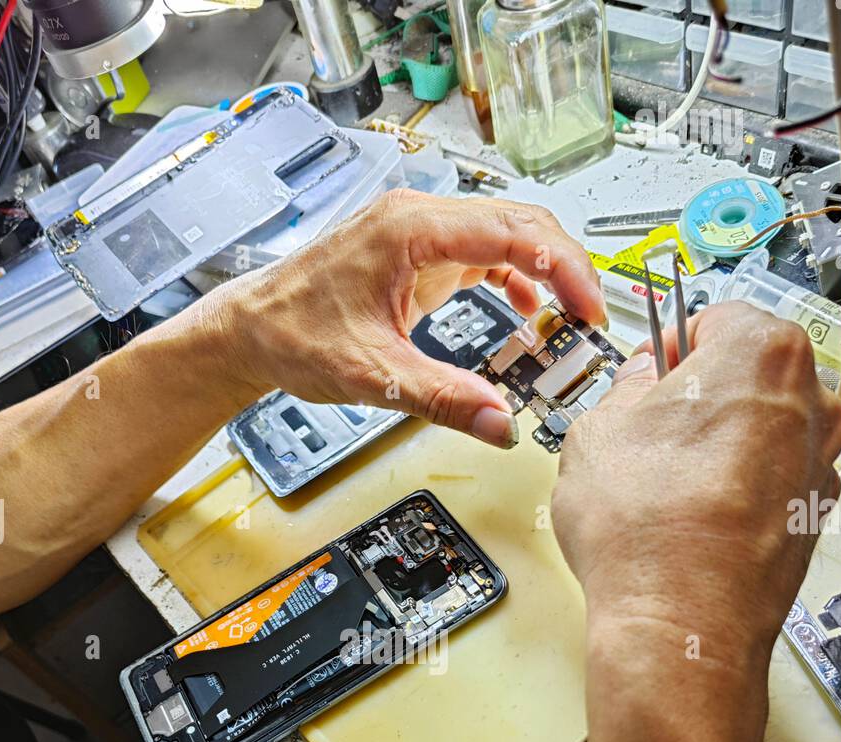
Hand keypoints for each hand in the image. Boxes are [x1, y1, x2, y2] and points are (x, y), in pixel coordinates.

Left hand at [209, 189, 604, 448]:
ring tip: (570, 317)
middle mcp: (416, 220)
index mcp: (409, 230)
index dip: (562, 269)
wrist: (248, 331)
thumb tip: (499, 423)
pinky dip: (513, 278)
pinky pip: (482, 254)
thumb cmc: (290, 334)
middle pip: (519, 222)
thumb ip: (444, 399)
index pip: (512, 232)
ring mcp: (417, 234)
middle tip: (592, 316)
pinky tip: (527, 311)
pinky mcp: (415, 255)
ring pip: (505, 234)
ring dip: (543, 272)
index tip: (589, 308)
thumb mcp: (373, 376)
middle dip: (564, 267)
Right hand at [552, 302, 840, 658]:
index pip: (715, 316)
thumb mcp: (596, 432)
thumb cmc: (648, 531)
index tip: (648, 369)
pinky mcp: (815, 514)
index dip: (669, 344)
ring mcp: (820, 461)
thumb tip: (636, 387)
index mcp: (762, 351)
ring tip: (663, 480)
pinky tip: (691, 514)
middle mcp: (810, 399)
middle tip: (649, 426)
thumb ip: (622, 390)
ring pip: (763, 429)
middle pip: (749, 373)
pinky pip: (771, 480)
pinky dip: (737, 488)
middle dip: (699, 394)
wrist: (681, 622)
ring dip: (719, 443)